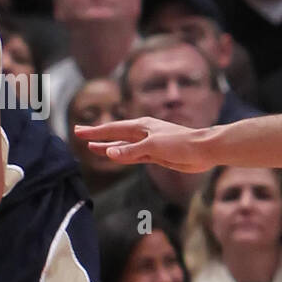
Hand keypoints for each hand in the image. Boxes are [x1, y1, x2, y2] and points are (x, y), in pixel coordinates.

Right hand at [74, 117, 210, 170]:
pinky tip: (114, 156)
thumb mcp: (153, 146)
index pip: (112, 128)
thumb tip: (109, 152)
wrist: (204, 150)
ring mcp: (149, 144)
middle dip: (98, 136)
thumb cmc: (181, 143)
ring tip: (92, 148)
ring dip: (108, 146)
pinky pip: (132, 155)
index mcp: (142, 126)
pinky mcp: (156, 155)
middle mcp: (143, 133)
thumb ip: (130, 151)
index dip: (95, 131)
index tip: (78, 131)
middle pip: (115, 134)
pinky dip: (121, 155)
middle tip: (80, 135)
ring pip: (122, 145)